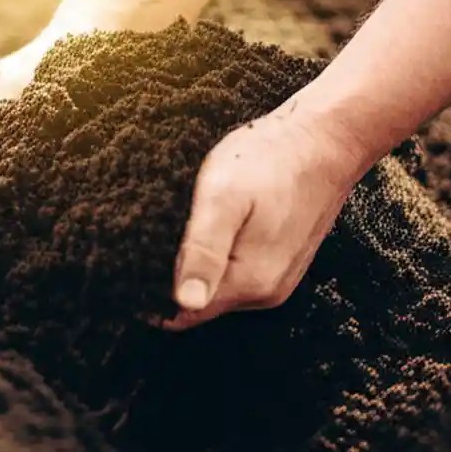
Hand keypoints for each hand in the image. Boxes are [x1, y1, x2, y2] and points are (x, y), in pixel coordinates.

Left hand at [161, 99, 369, 330]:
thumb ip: (203, 251)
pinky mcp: (283, 263)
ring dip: (190, 270)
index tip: (125, 266)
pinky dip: (215, 260)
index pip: (182, 313)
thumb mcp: (224, 198)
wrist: (325, 138)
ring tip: (171, 232)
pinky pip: (236, 274)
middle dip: (167, 283)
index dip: (148, 296)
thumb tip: (186, 302)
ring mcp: (278, 280)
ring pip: (217, 289)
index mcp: (249, 282)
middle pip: (198, 305)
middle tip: (141, 241)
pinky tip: (205, 230)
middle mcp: (266, 293)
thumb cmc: (270, 160)